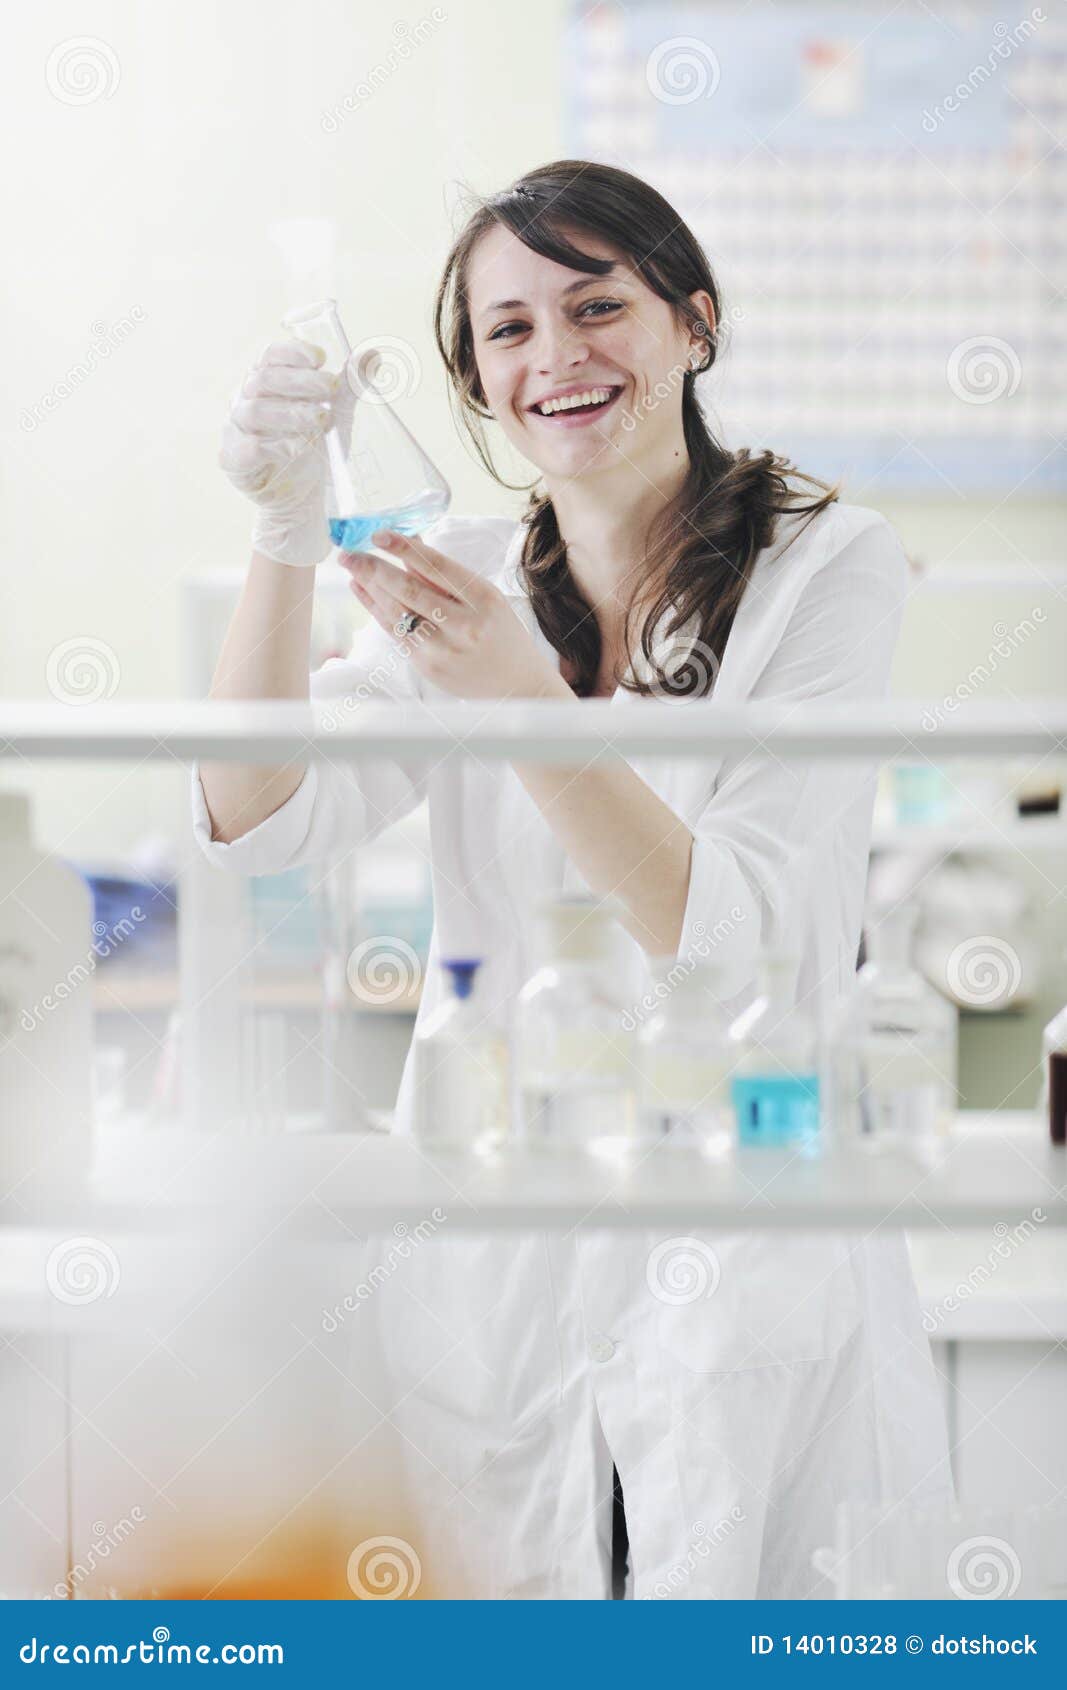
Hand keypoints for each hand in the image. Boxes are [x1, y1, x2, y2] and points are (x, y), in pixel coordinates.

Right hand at [219, 339, 354, 567]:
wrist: (304, 496)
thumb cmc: (316, 449)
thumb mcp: (338, 415)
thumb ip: (350, 387)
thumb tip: (372, 355)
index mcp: (266, 381)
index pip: (271, 355)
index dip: (293, 352)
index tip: (321, 358)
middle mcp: (245, 400)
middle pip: (264, 379)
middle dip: (300, 381)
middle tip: (330, 387)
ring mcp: (236, 429)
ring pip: (255, 411)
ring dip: (291, 413)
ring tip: (320, 420)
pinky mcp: (234, 459)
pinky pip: (248, 447)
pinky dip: (274, 446)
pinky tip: (297, 448)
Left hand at [340, 530, 567, 701]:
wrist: (517, 686)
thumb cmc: (502, 635)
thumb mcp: (486, 598)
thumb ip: (448, 577)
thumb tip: (409, 548)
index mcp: (485, 599)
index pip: (437, 567)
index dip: (404, 549)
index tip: (379, 534)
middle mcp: (465, 624)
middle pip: (411, 590)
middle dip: (375, 568)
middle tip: (349, 552)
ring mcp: (445, 649)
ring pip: (398, 612)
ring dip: (369, 587)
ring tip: (350, 566)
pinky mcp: (429, 667)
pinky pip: (395, 633)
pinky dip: (376, 610)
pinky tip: (362, 591)